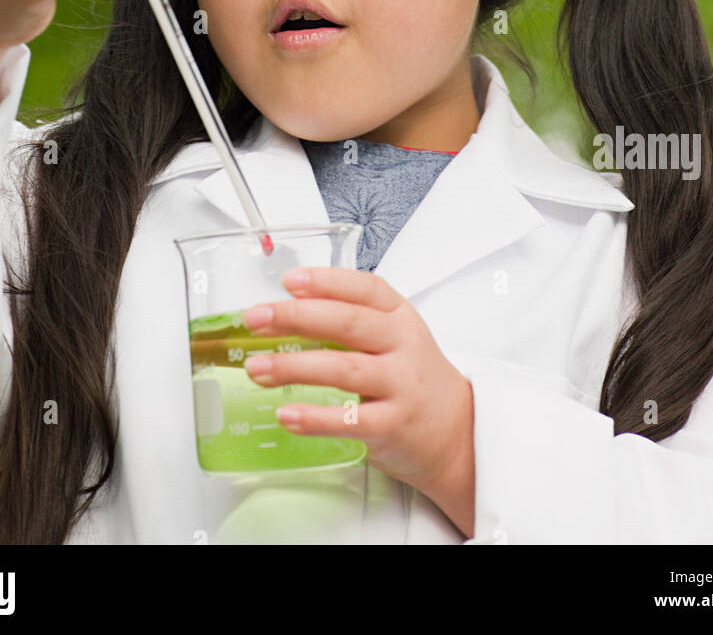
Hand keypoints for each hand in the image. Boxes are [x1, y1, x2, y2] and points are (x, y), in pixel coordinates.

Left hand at [242, 266, 475, 536]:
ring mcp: (400, 386)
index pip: (365, 288)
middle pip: (348, 323)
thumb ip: (351, 322)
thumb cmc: (411, 377)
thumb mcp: (394, 337)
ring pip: (344, 369)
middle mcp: (402, 345)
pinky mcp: (393, 426)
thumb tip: (283, 311)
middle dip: (297, 317)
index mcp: (400, 316)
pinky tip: (287, 414)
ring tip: (256, 367)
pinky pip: (350, 420)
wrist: (457, 432)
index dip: (326, 281)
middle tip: (255, 318)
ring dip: (294, 367)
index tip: (290, 280)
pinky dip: (315, 418)